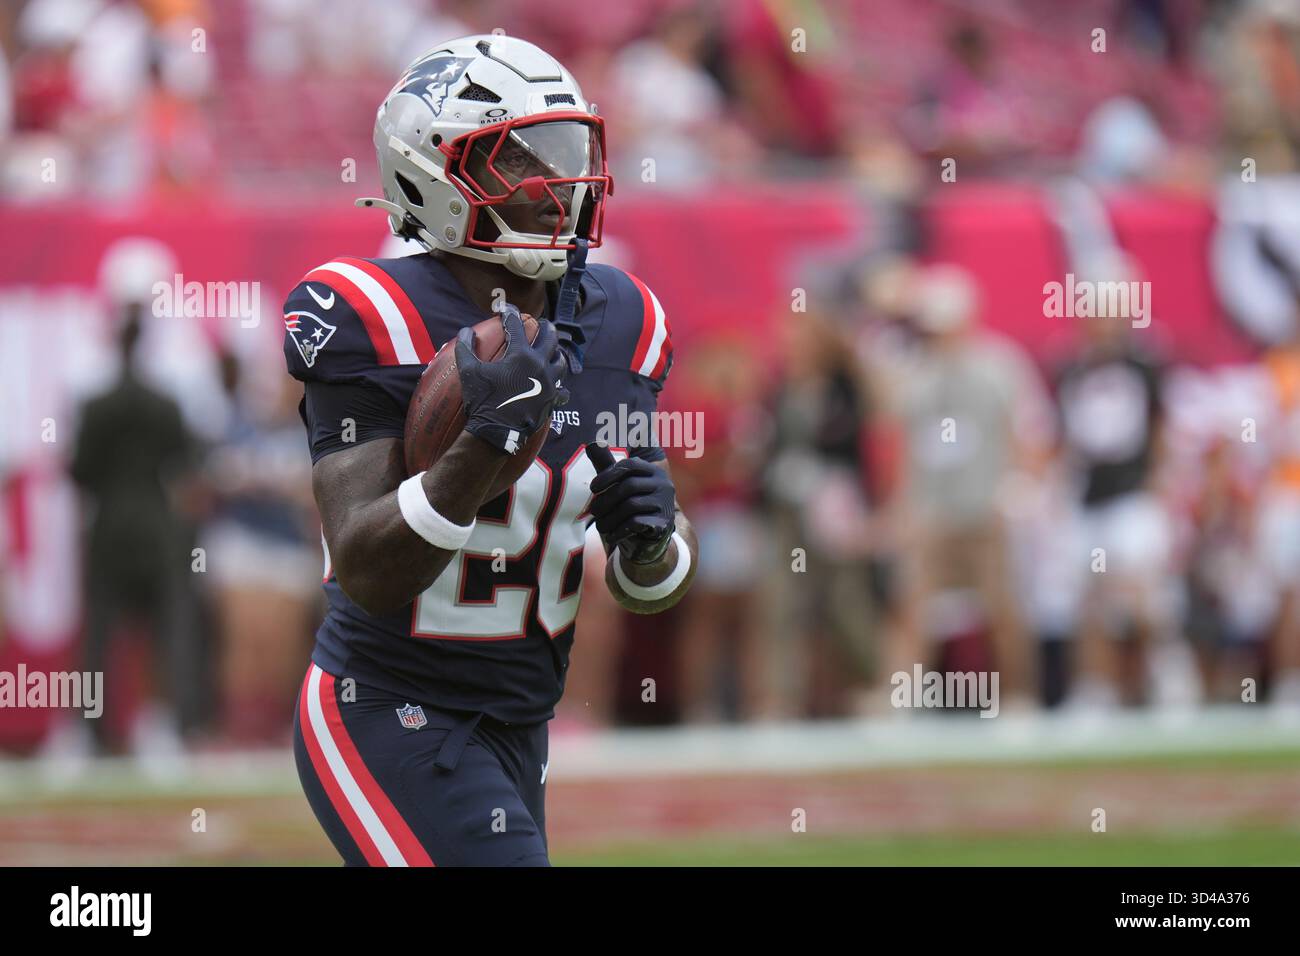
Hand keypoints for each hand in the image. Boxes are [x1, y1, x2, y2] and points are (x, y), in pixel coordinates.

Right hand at [455, 306, 568, 453]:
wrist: (497, 432)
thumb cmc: (483, 400)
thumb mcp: (469, 372)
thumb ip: (466, 348)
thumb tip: (465, 331)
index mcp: (521, 355)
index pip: (517, 325)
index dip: (510, 313)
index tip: (505, 309)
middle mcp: (540, 366)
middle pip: (550, 338)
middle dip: (545, 327)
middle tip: (541, 324)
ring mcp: (549, 384)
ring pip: (561, 362)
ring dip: (556, 353)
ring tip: (552, 351)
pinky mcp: (552, 401)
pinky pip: (562, 390)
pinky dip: (560, 385)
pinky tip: (556, 384)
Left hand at [585, 444, 675, 563]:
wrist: (648, 539)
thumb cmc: (630, 507)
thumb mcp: (619, 485)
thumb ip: (607, 465)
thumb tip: (591, 443)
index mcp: (652, 471)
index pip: (630, 465)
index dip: (609, 474)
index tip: (593, 488)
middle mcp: (664, 484)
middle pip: (628, 487)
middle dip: (606, 500)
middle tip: (594, 512)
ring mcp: (666, 504)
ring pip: (631, 506)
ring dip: (610, 518)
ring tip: (600, 527)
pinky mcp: (664, 523)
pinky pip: (636, 523)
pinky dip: (620, 530)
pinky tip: (612, 536)